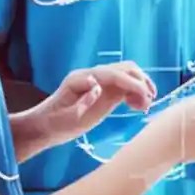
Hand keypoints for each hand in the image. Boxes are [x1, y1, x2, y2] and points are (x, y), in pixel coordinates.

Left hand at [30, 62, 157, 147]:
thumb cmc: (54, 122)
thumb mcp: (65, 116)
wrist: (46, 125)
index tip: (143, 98)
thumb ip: (82, 101)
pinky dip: (136, 92)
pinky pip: (125, 86)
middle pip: (124, 69)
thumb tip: (97, 86)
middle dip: (140, 82)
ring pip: (128, 74)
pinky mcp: (104, 92)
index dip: (130, 83)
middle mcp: (93, 75)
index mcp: (82, 78)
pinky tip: (139, 106)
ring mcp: (100, 82)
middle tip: (149, 101)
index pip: (112, 74)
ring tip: (147, 105)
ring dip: (141, 85)